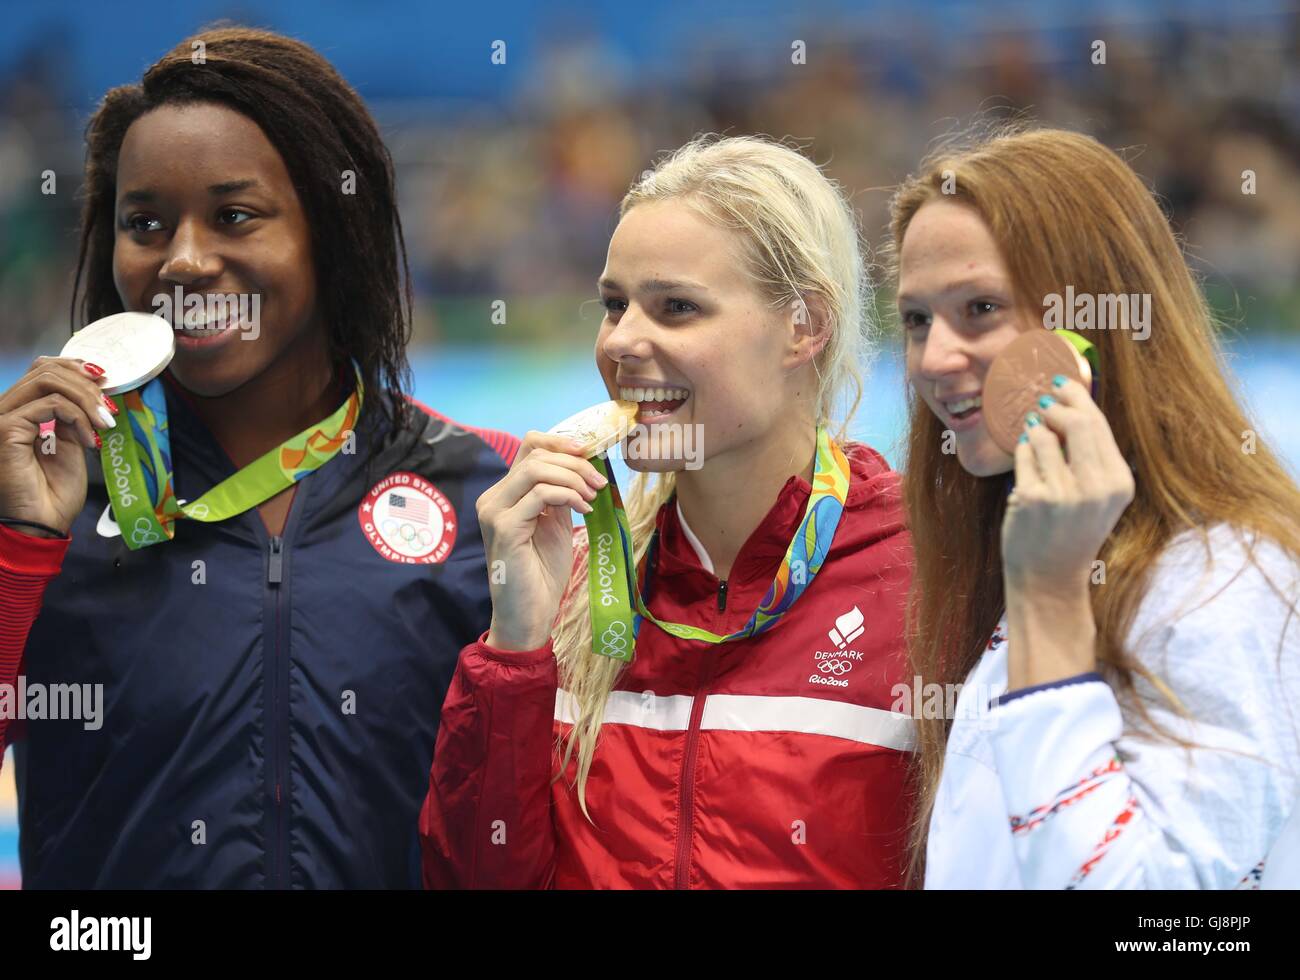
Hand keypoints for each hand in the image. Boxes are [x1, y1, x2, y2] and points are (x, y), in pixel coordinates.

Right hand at [0, 357, 113, 536]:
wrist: (43, 525)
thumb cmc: (54, 493)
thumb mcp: (71, 443)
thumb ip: (73, 414)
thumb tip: (91, 389)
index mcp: (20, 411)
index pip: (42, 369)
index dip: (76, 368)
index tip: (105, 383)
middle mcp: (6, 409)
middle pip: (45, 369)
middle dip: (86, 384)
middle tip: (109, 409)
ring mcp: (3, 417)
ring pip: (48, 380)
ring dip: (86, 399)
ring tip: (104, 423)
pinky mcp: (6, 428)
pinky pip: (50, 404)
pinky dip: (78, 417)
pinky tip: (90, 439)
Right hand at [478, 431, 607, 650]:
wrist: (528, 615)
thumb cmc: (542, 574)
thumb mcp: (555, 524)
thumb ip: (560, 494)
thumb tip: (582, 464)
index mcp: (504, 495)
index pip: (529, 447)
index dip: (560, 442)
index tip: (590, 453)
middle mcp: (493, 498)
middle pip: (535, 455)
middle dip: (575, 463)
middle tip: (599, 483)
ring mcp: (494, 512)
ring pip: (536, 470)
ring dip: (573, 478)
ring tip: (592, 497)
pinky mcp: (504, 528)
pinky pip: (540, 494)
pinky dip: (568, 496)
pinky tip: (583, 510)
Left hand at [1002, 375, 1134, 593]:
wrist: (1050, 577)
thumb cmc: (1070, 531)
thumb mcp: (1097, 495)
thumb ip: (1091, 455)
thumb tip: (1071, 405)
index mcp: (1119, 482)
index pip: (1099, 425)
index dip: (1078, 398)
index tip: (1063, 384)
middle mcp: (1097, 486)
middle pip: (1077, 421)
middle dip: (1056, 403)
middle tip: (1043, 400)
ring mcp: (1065, 493)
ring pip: (1044, 434)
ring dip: (1034, 429)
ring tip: (1034, 439)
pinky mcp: (1034, 497)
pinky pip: (1023, 454)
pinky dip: (1022, 451)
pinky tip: (1026, 460)